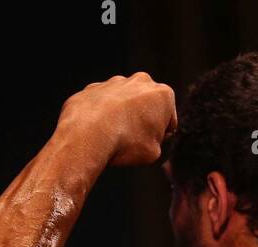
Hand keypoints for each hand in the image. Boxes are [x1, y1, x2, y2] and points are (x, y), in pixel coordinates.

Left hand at [58, 72, 176, 166]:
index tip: (152, 144)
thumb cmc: (126, 143)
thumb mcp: (154, 153)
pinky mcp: (93, 88)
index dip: (162, 134)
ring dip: (122, 116)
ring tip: (114, 137)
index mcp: (162, 94)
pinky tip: (99, 131)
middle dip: (143, 119)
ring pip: (123, 101)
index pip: (169, 118)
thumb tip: (147, 141)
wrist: (88, 134)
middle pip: (147, 104)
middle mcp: (140, 81)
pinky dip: (102, 115)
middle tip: (135, 140)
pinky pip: (102, 104)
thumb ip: (156, 143)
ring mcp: (114, 82)